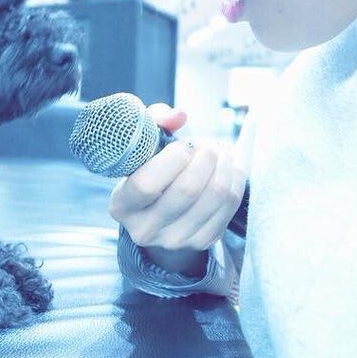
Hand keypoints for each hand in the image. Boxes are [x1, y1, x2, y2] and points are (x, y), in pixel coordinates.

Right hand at [108, 104, 245, 253]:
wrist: (160, 213)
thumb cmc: (149, 170)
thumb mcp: (142, 147)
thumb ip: (155, 123)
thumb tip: (180, 115)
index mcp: (121, 206)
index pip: (147, 185)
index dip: (172, 159)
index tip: (184, 144)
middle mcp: (145, 230)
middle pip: (187, 190)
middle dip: (205, 157)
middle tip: (207, 144)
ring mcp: (175, 240)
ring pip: (215, 196)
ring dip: (225, 164)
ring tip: (220, 151)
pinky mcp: (203, 242)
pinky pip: (230, 204)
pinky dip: (235, 178)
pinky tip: (228, 166)